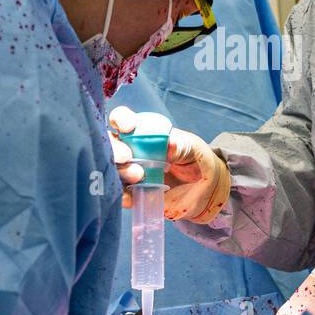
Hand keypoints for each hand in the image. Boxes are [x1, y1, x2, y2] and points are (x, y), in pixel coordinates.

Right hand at [109, 106, 229, 221]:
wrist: (204, 190)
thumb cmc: (196, 160)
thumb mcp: (193, 148)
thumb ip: (182, 146)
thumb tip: (170, 145)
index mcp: (142, 132)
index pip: (122, 119)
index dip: (121, 120)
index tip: (128, 127)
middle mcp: (131, 150)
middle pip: (110, 145)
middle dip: (115, 149)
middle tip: (128, 157)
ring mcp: (129, 172)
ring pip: (111, 169)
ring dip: (120, 172)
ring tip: (139, 176)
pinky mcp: (132, 194)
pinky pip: (120, 194)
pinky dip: (122, 194)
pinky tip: (132, 195)